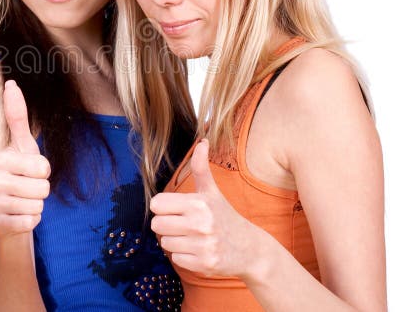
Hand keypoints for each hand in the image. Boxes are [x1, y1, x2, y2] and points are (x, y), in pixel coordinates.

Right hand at [0, 80, 50, 235]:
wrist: (6, 214)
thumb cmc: (19, 177)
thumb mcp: (22, 146)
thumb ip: (17, 116)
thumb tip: (11, 83)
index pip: (43, 167)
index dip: (44, 173)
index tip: (31, 173)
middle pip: (42, 188)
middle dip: (41, 192)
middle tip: (27, 191)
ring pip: (37, 206)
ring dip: (35, 206)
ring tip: (22, 203)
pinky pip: (29, 222)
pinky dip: (30, 221)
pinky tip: (18, 217)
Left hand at [150, 139, 265, 278]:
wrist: (250, 248)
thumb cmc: (225, 216)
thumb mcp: (212, 191)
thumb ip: (200, 167)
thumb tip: (202, 140)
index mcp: (199, 203)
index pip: (156, 204)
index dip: (164, 207)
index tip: (176, 209)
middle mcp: (200, 224)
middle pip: (157, 225)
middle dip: (167, 225)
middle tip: (184, 224)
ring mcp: (203, 246)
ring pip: (165, 243)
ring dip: (176, 241)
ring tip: (194, 238)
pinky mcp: (204, 264)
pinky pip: (176, 259)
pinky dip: (185, 257)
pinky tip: (199, 250)